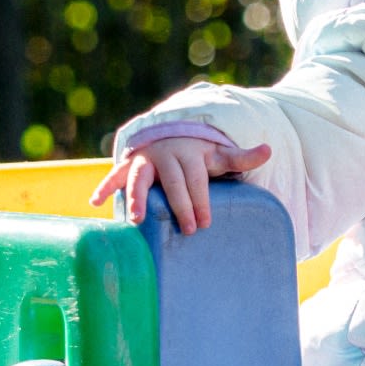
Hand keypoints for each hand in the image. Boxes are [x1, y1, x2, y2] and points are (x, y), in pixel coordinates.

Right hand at [88, 137, 271, 233]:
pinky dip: (105, 186)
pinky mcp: (129, 165)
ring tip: (138, 220)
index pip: (196, 179)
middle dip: (179, 205)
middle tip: (188, 230)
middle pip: (172, 181)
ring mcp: (145, 159)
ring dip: (138, 197)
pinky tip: (95, 202)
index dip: (200, 200)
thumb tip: (269, 149)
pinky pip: (115, 174)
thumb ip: (242, 157)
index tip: (205, 223)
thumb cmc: (200, 155)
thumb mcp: (221, 155)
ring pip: (140, 177)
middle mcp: (165, 153)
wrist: (173, 136)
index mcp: (189, 153)